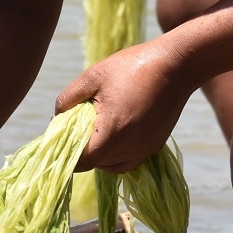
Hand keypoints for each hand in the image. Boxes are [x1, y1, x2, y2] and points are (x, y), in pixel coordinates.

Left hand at [53, 35, 197, 172]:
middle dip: (82, 150)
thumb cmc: (133, 67)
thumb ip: (68, 99)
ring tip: (97, 128)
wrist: (177, 66)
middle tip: (78, 126)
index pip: (80, 162)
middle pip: (94, 164)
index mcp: (112, 133)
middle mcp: (130, 148)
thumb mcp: (93, 76)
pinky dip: (115, 154)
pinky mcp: (154, 147)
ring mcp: (144, 150)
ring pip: (110, 166)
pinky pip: (126, 162)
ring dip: (99, 154)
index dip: (66, 153)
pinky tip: (113, 134)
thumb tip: (56, 118)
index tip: (61, 137)